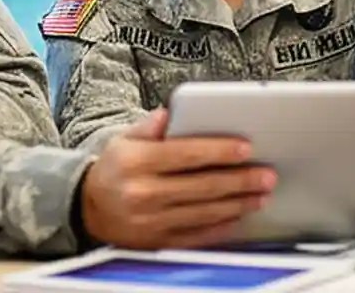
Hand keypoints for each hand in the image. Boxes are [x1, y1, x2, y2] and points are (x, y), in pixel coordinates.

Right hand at [80, 108, 276, 249]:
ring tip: (261, 195)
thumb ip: (148, 126)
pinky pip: (196, 236)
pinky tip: (239, 217)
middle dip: (239, 180)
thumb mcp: (123, 140)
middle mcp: (144, 192)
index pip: (185, 154)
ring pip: (204, 212)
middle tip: (266, 174)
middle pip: (202, 186)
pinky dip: (220, 227)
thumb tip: (169, 114)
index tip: (246, 148)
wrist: (87, 209)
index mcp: (136, 162)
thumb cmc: (115, 169)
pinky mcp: (157, 241)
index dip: (218, 151)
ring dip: (237, 204)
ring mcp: (151, 221)